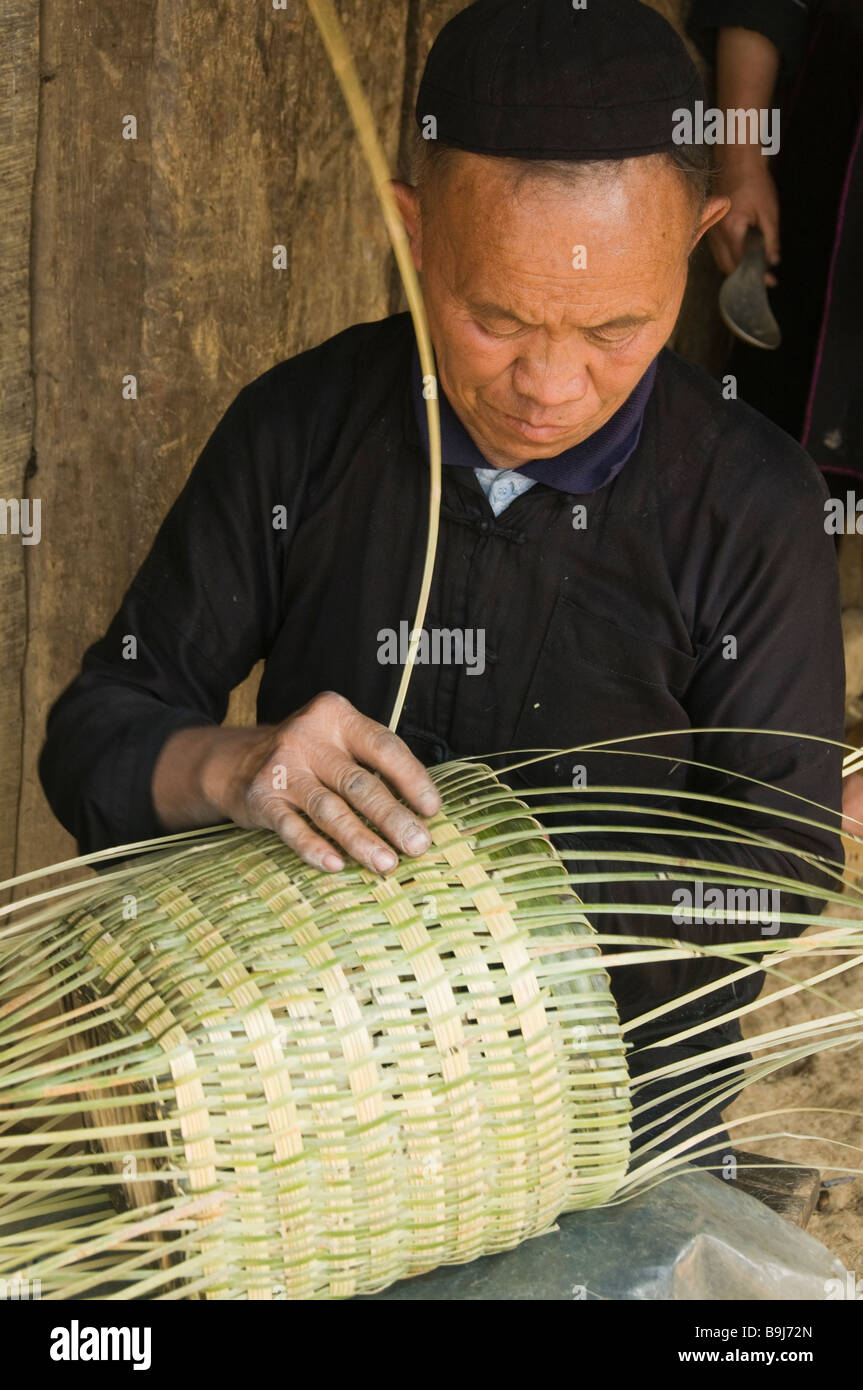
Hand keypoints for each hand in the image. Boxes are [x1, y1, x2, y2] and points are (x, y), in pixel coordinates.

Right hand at [199, 691, 441, 873]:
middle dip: (392, 817)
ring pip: (329, 810)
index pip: (383, 747)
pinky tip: (337, 865)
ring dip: (360, 840)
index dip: (412, 778)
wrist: (234, 761)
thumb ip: (371, 762)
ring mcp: (282, 769)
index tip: (432, 809)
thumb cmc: (307, 756)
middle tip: (418, 845)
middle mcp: (308, 738)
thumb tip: (421, 808)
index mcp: (336, 716)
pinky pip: (292, 829)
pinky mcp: (261, 799)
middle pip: (359, 783)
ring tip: (386, 863)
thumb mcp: (336, 740)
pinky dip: (314, 848)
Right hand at [708, 156, 780, 285]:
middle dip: (744, 277)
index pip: (742, 263)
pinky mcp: (710, 226)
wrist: (735, 160)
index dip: (756, 275)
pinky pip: (717, 250)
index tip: (770, 282)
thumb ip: (771, 239)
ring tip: (754, 272)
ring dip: (735, 269)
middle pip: (727, 267)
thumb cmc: (754, 181)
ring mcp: (710, 231)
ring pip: (720, 260)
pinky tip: (741, 258)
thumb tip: (773, 261)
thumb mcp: (769, 212)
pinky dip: (729, 258)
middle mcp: (715, 235)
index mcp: (731, 231)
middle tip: (763, 281)